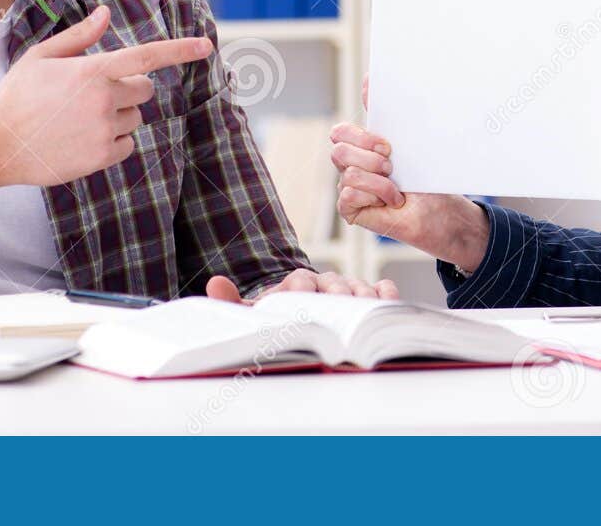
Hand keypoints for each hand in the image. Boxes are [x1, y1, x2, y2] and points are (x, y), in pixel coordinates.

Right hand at [0, 6, 212, 207]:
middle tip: (95, 93)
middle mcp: (104, 100)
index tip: (207, 45)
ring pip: (135, 119)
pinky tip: (81, 139)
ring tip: (79, 119)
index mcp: (92, 71)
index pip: (147, 55)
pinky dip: (113, 142)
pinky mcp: (100, 158)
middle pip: (145, 90)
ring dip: (119, 116)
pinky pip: (127, 146)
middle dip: (129, 88)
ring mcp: (104, 130)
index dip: (181, 50)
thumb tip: (106, 14)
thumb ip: (79, 37)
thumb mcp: (41, 57)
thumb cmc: (15, 96)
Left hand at [204, 271, 399, 303]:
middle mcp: (326, 280)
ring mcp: (350, 286)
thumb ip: (233, 302)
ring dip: (362, 301)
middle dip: (335, 298)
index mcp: (297, 281)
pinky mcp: (371, 294)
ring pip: (360, 287)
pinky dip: (386, 296)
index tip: (298, 301)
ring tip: (361, 319)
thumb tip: (214, 283)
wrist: (301, 315)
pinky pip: (382, 290)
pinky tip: (384, 307)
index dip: (299, 290)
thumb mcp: (253, 314)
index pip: (299, 280)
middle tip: (337, 314)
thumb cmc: (278, 319)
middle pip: (334, 284)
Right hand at [328, 77, 490, 270]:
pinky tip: (390, 202)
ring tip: (397, 188)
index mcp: (361, 146)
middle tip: (392, 166)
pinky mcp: (351, 209)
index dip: (361, 137)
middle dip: (370, 158)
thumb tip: (369, 79)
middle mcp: (352, 166)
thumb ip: (388, 113)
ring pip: (348, 174)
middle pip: (339, 151)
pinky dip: (375, 197)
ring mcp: (350, 188)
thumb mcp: (408, 141)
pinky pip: (348, 196)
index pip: (340, 132)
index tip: (388, 145)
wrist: (440, 209)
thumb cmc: (426, 176)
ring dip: (379, 182)